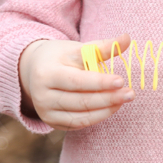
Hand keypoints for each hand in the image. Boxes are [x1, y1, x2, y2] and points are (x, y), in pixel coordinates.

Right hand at [18, 32, 135, 130]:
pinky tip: (111, 108)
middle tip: (130, 94)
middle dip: (108, 98)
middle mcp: (42, 96)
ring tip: (123, 100)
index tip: (121, 81)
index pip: (77, 81)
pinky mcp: (51, 122)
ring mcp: (45, 112)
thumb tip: (127, 38)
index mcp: (46, 73)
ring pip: (80, 116)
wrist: (32, 70)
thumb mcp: (76, 48)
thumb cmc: (59, 56)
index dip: (100, 83)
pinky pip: (77, 124)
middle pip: (80, 101)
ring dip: (106, 109)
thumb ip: (101, 47)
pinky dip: (96, 117)